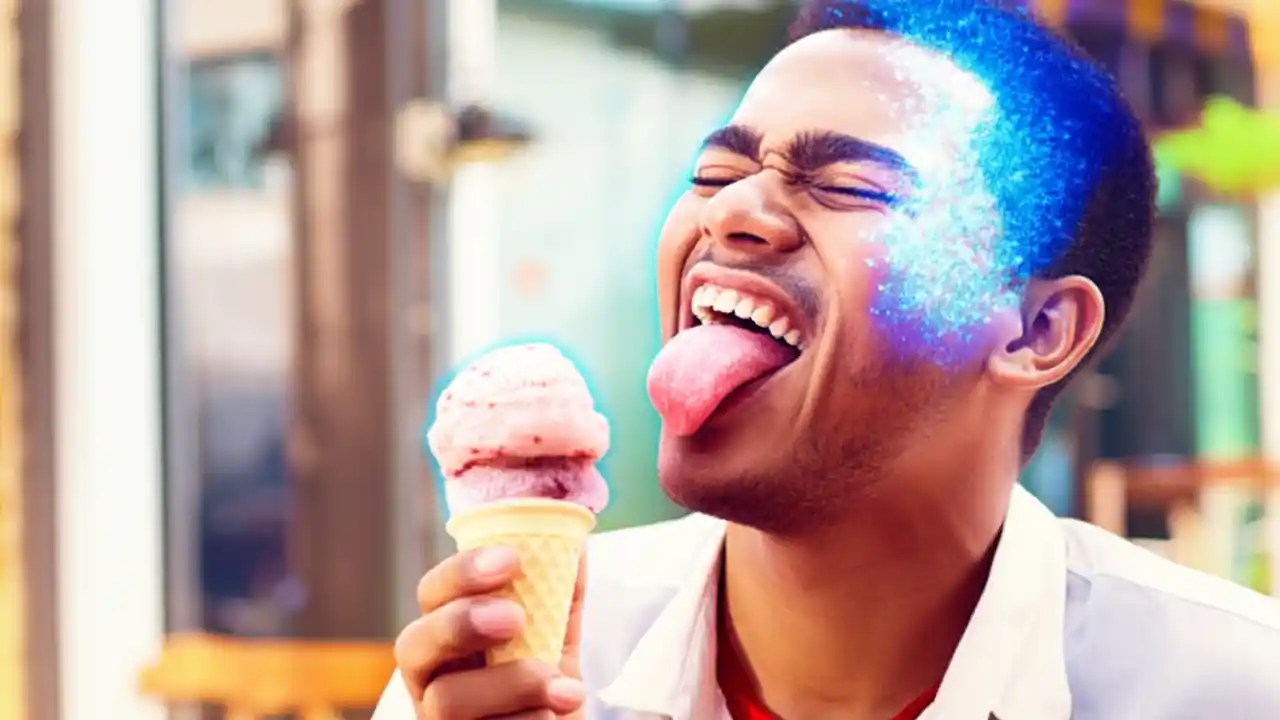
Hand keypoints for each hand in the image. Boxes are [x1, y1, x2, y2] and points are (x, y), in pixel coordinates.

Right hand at [394, 546, 588, 718]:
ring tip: (565, 690)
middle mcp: (431, 678)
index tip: (512, 559)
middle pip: (412, 643)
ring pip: (446, 700)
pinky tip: (552, 718)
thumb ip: (560, 594)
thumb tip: (576, 543)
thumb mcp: (556, 638)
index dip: (463, 572)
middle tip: (516, 618)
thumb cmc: (546, 689)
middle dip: (462, 623)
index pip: (433, 593)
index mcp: (449, 636)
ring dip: (512, 685)